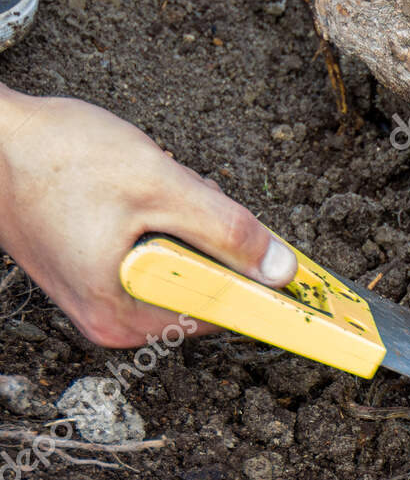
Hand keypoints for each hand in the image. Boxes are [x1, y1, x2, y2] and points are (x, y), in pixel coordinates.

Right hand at [0, 86, 296, 348]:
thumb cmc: (56, 157)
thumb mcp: (161, 186)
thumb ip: (228, 232)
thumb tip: (282, 271)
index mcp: (123, 317)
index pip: (218, 315)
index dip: (250, 281)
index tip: (272, 254)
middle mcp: (109, 322)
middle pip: (199, 292)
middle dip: (205, 243)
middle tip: (181, 195)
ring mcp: (97, 301)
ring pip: (176, 270)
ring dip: (180, 228)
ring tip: (145, 189)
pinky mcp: (91, 276)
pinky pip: (150, 259)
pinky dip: (156, 226)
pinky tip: (130, 194)